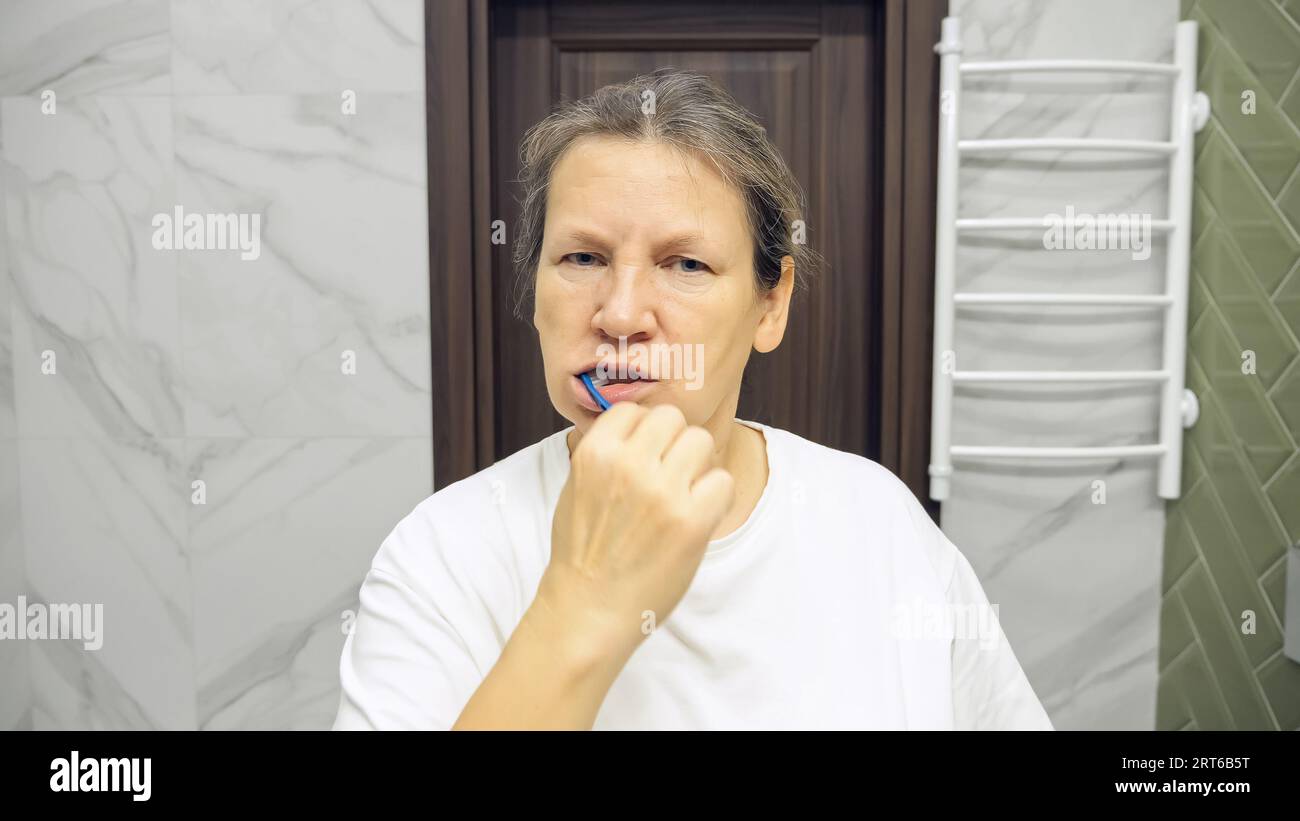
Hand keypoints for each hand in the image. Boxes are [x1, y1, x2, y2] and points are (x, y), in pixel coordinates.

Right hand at [535, 402, 735, 659]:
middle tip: (668, 477)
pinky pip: (723, 480)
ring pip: (701, 441)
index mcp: (595, 453)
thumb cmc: (584, 552)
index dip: (644, 433)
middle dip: (673, 444)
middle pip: (673, 419)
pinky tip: (698, 517)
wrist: (589, 609)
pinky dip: (716, 497)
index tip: (644, 457)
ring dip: (698, 466)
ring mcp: (662, 491)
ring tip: (683, 496)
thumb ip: (606, 451)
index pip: (635, 410)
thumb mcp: (576, 487)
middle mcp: (629, 465)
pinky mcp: (692, 520)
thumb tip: (640, 423)